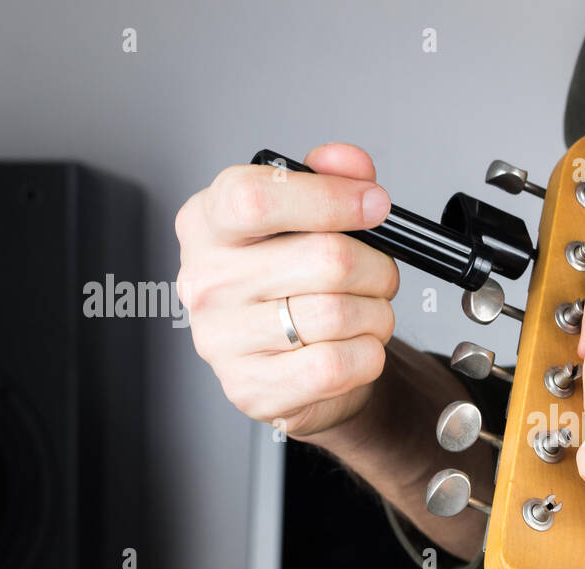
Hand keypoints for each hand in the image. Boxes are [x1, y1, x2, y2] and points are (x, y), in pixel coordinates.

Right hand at [174, 143, 398, 439]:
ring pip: (339, 315)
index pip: (257, 198)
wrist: (289, 367)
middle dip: (377, 268)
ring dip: (377, 315)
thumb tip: (350, 164)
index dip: (330, 198)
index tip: (375, 204)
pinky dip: (366, 356)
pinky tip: (355, 349)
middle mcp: (205, 280)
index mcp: (207, 223)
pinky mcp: (251, 388)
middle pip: (325, 260)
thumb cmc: (292, 285)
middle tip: (379, 275)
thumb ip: (328, 179)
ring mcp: (222, 339)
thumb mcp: (304, 219)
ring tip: (366, 314)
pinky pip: (335, 366)